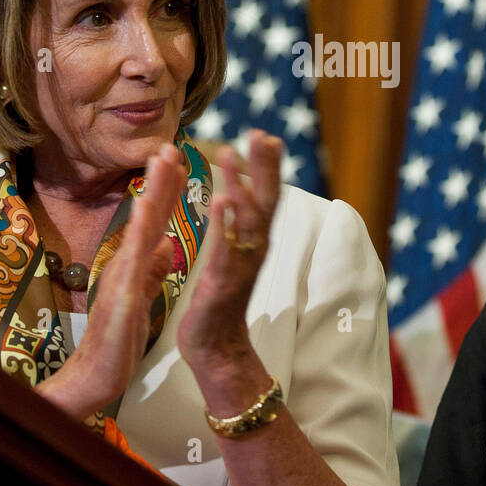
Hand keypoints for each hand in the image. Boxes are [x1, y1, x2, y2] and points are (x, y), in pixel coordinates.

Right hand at [35, 144, 184, 420]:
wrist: (97, 375)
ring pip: (141, 223)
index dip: (166, 189)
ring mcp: (123, 272)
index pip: (154, 219)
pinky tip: (149, 207)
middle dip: (160, 177)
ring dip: (152, 189)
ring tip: (163, 158)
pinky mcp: (122, 290)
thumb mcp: (141, 296)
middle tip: (171, 142)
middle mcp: (127, 260)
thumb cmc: (118, 339)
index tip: (177, 159)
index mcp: (135, 262)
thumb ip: (152, 269)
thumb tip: (165, 244)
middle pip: (147, 212)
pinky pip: (134, 255)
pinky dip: (142, 229)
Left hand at [178, 130, 281, 375]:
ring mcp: (239, 268)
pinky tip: (220, 201)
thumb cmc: (222, 302)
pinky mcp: (219, 284)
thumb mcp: (232, 257)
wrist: (218, 350)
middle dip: (264, 168)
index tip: (266, 135)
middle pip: (266, 203)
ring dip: (241, 187)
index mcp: (254, 243)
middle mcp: (254, 251)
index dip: (267, 167)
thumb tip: (241, 196)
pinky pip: (223, 251)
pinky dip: (223, 225)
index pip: (266, 197)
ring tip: (232, 156)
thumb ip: (238, 229)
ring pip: (246, 223)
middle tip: (262, 134)